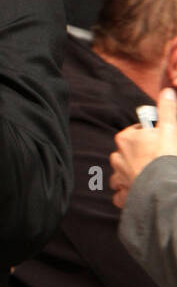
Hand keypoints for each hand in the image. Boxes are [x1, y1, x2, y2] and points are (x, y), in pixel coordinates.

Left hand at [110, 86, 176, 207]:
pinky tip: (139, 191)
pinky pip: (121, 194)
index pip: (134, 132)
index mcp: (126, 139)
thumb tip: (167, 91)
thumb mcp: (170, 128)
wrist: (163, 187)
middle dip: (137, 155)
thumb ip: (166, 109)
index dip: (148, 136)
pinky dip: (128, 193)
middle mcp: (117, 157)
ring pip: (120, 174)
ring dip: (130, 174)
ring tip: (146, 175)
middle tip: (155, 159)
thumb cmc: (166, 155)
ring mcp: (118, 177)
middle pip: (126, 153)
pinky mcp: (123, 195)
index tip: (159, 140)